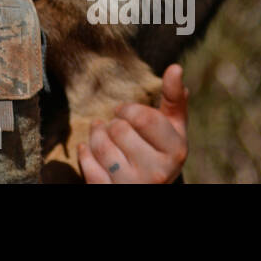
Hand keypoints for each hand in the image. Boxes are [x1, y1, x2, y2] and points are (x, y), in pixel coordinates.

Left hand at [78, 64, 188, 183]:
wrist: (151, 187)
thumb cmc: (160, 150)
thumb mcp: (173, 128)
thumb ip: (174, 99)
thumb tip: (176, 67)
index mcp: (176, 152)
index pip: (142, 117)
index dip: (128, 109)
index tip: (125, 111)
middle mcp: (157, 172)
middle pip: (119, 129)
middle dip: (114, 123)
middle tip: (118, 128)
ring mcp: (133, 185)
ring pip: (100, 145)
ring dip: (97, 134)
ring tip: (104, 135)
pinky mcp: (110, 192)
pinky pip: (88, 166)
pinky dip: (85, 153)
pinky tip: (89, 150)